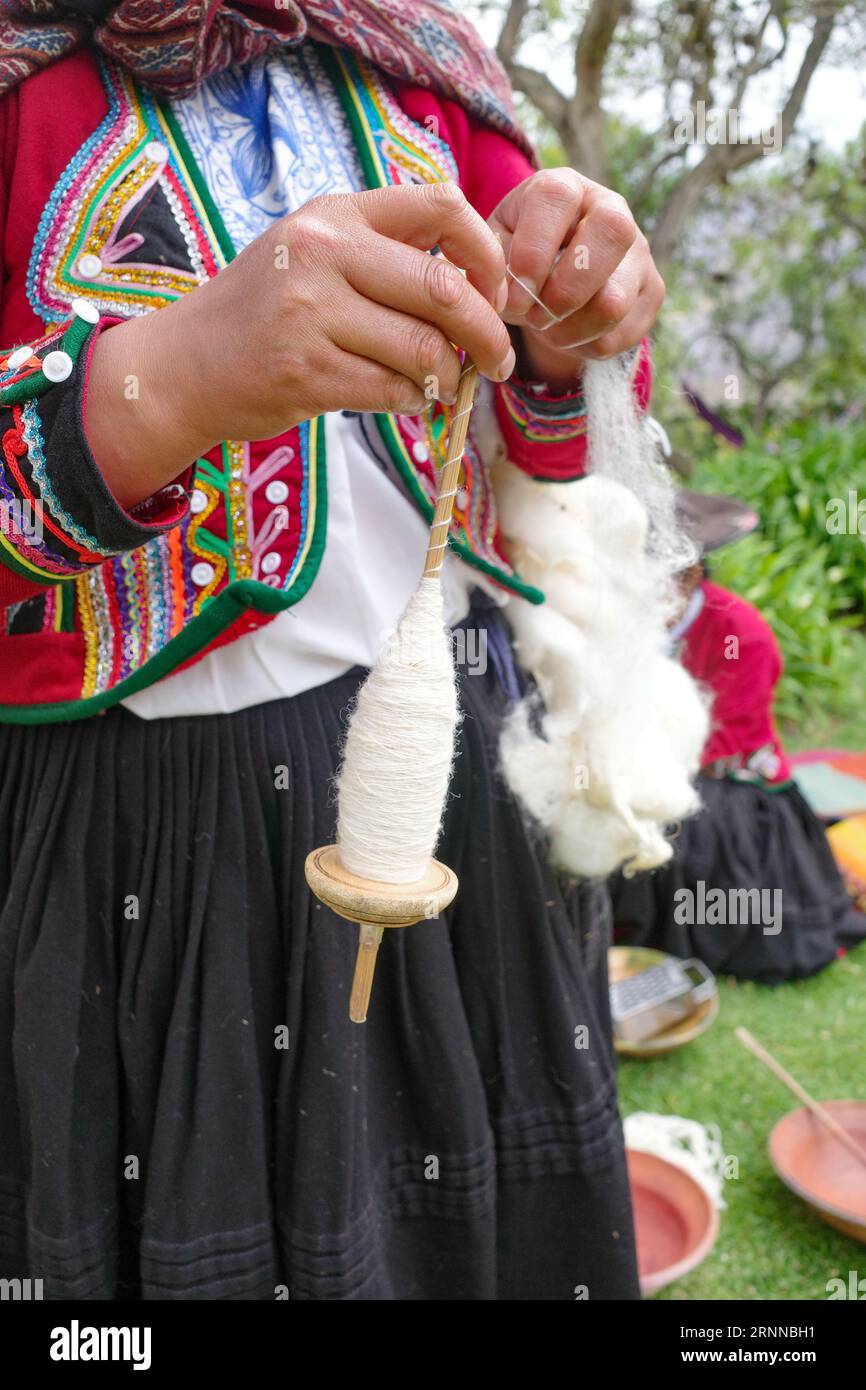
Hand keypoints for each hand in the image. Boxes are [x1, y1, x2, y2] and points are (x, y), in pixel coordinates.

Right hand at [87, 182, 512, 507]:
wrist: (182, 366)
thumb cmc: (263, 313)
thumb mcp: (314, 254)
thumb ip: (384, 256)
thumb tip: (481, 289)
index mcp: (336, 213)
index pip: (442, 205)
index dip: (487, 252)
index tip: (497, 292)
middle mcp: (323, 251)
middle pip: (444, 289)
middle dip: (487, 334)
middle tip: (498, 361)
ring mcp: (310, 312)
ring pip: (424, 349)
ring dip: (447, 377)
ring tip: (438, 384)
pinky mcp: (305, 371)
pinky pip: (393, 391)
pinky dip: (413, 402)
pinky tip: (404, 400)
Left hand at [487, 168, 663, 386]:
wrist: (552, 279)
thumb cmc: (518, 256)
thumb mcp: (496, 250)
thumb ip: (496, 263)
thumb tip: (512, 294)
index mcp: (565, 187)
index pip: (558, 200)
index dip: (533, 252)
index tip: (515, 295)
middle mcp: (611, 208)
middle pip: (612, 235)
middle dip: (564, 292)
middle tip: (535, 316)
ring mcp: (639, 251)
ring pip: (614, 300)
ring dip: (569, 330)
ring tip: (546, 327)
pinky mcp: (651, 291)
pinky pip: (619, 335)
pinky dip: (584, 346)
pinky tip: (569, 334)